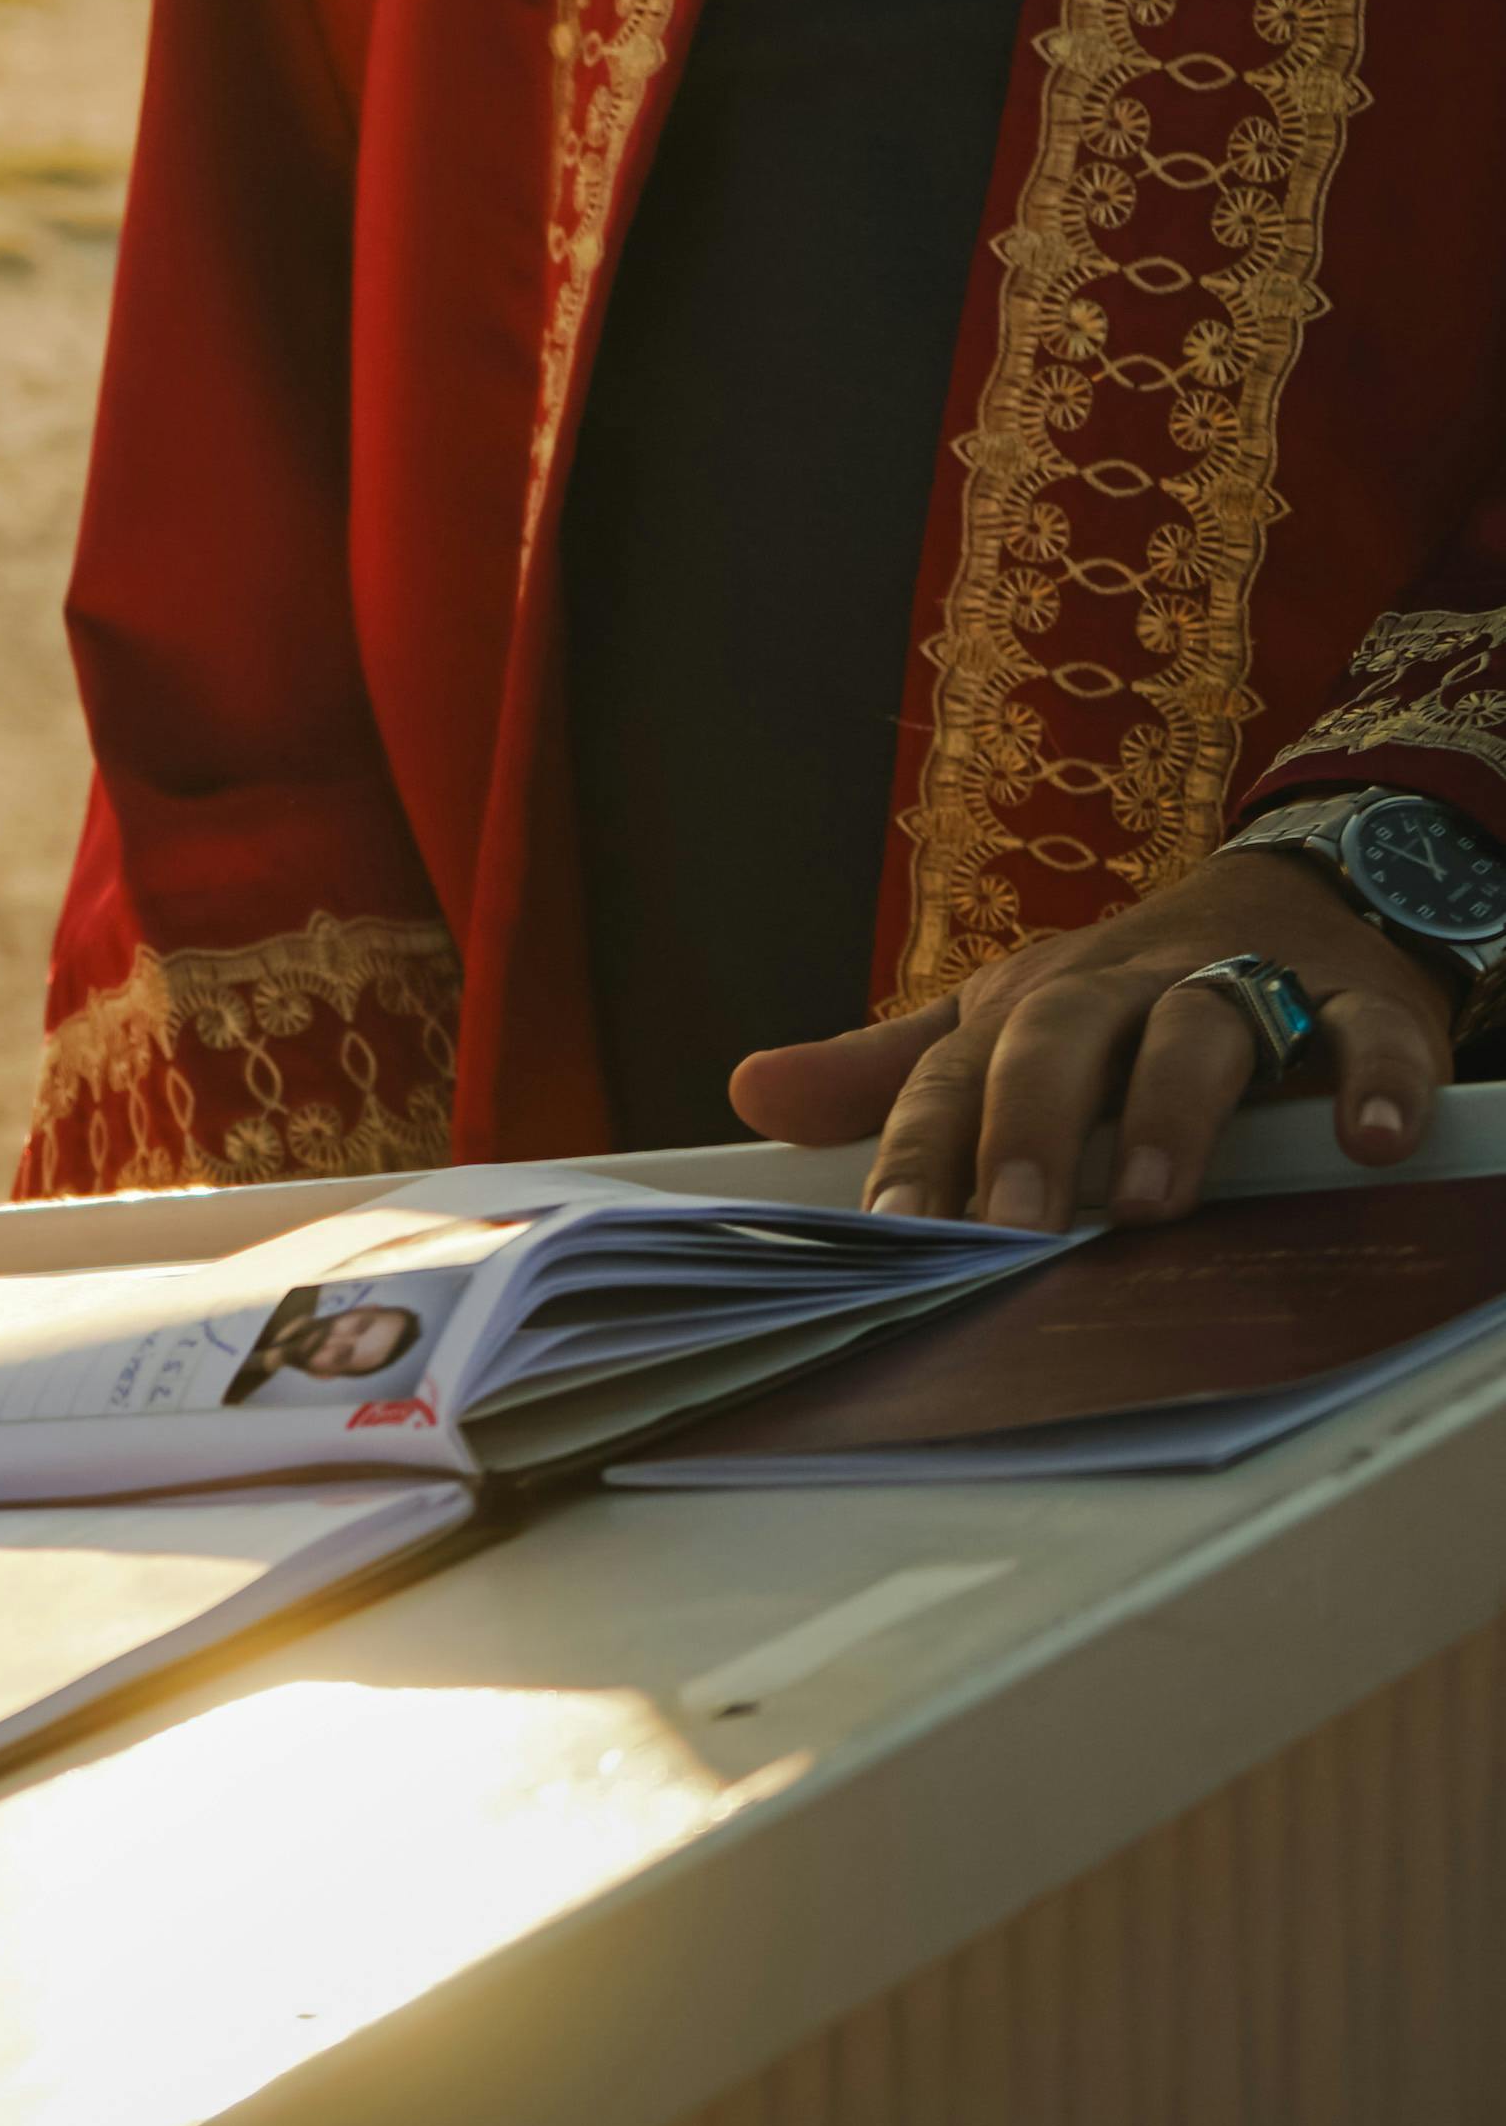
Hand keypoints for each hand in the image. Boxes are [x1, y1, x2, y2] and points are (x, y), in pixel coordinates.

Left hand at [726, 850, 1447, 1228]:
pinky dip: (1373, 1082)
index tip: (894, 1233)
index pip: (955, 1075)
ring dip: (1177, 1112)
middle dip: (1033, 1129)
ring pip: (1202, 1028)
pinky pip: (1368, 1034)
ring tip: (1156, 1200)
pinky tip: (1369, 1141)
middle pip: (1063, 1040)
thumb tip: (752, 1091)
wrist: (1291, 892)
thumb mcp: (1002, 1021)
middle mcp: (1126, 989)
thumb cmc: (1125, 991)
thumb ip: (888, 1072)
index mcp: (1032, 1006)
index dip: (921, 1151)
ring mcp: (1243, 987)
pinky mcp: (1358, 1002)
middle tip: (1019, 1224)